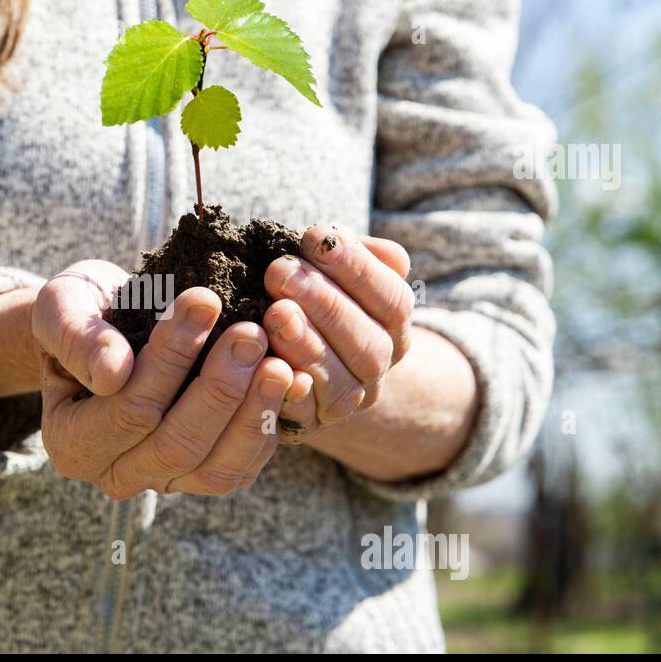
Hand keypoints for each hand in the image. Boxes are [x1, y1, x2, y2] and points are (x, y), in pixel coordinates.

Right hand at [35, 262, 292, 498]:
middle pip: (176, 447)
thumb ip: (76, 336)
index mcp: (71, 442)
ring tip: (278, 363)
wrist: (109, 326)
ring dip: (253, 415)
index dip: (169, 360)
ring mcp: (163, 481)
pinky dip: (271, 426)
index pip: (128, 410)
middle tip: (252, 334)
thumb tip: (112, 373)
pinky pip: (243, 466)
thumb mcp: (64, 306)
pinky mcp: (204, 474)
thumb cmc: (84, 313)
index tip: (205, 301)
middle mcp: (115, 475)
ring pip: (216, 470)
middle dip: (219, 390)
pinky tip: (293, 381)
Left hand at [261, 226, 413, 442]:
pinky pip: (303, 417)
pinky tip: (268, 366)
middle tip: (279, 271)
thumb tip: (333, 237)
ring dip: (306, 346)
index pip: (392, 299)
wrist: (297, 364)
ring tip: (274, 312)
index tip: (314, 235)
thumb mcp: (332, 269)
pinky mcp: (309, 425)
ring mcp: (347, 402)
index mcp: (392, 324)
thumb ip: (342, 253)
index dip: (357, 268)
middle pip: (369, 344)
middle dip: (325, 304)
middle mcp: (378, 366)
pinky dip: (289, 393)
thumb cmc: (309, 298)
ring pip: (340, 384)